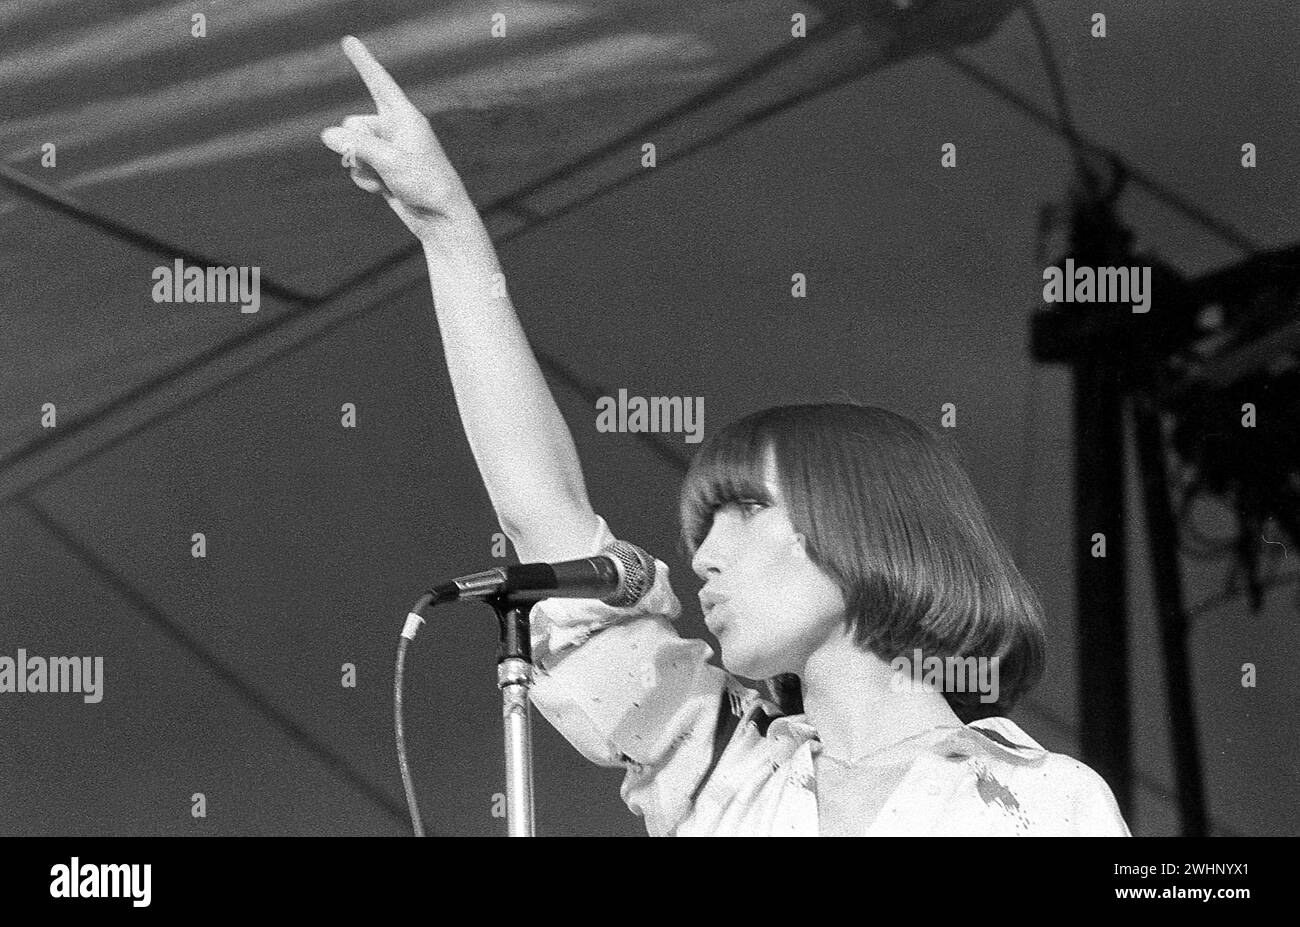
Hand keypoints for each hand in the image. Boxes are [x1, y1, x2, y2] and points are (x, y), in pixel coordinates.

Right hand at [320, 35, 478, 242]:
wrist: (441, 220)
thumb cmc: (426, 185)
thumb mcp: (390, 161)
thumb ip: (357, 145)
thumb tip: (327, 135)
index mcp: (405, 117)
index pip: (379, 82)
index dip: (363, 62)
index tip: (348, 41)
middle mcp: (395, 130)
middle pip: (352, 124)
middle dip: (355, 145)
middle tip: (380, 164)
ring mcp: (387, 150)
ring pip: (350, 148)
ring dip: (360, 167)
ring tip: (387, 180)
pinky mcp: (383, 169)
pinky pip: (357, 168)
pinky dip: (365, 180)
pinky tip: (384, 191)